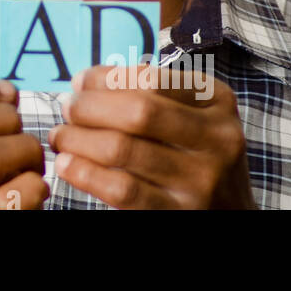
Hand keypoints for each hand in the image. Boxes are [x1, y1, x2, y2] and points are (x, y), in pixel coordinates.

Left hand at [48, 63, 256, 208]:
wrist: (231, 210)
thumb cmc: (198, 152)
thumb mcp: (193, 114)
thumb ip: (150, 92)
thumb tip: (85, 82)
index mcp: (218, 101)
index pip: (152, 79)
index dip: (106, 78)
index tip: (79, 81)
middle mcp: (217, 139)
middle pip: (138, 112)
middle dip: (90, 107)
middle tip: (67, 108)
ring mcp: (200, 180)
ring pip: (123, 150)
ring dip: (78, 139)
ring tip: (60, 136)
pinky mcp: (179, 212)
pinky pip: (122, 190)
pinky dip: (86, 174)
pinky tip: (67, 164)